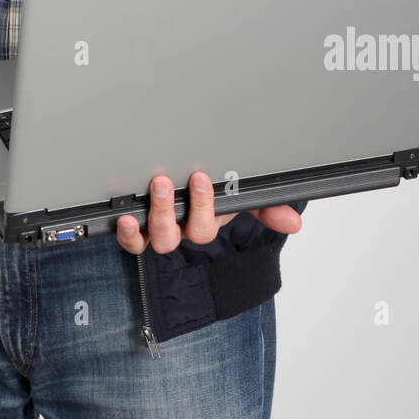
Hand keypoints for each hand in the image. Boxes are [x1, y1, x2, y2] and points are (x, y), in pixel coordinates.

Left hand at [115, 172, 302, 253]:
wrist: (189, 190)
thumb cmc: (215, 195)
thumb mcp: (240, 197)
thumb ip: (266, 207)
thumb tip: (293, 221)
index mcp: (204, 223)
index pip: (204, 227)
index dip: (202, 208)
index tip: (200, 177)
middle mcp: (180, 231)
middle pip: (174, 236)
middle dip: (168, 210)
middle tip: (164, 181)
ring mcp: (158, 232)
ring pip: (154, 237)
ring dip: (151, 215)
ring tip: (150, 189)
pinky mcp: (137, 231)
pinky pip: (131, 241)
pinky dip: (127, 233)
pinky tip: (124, 217)